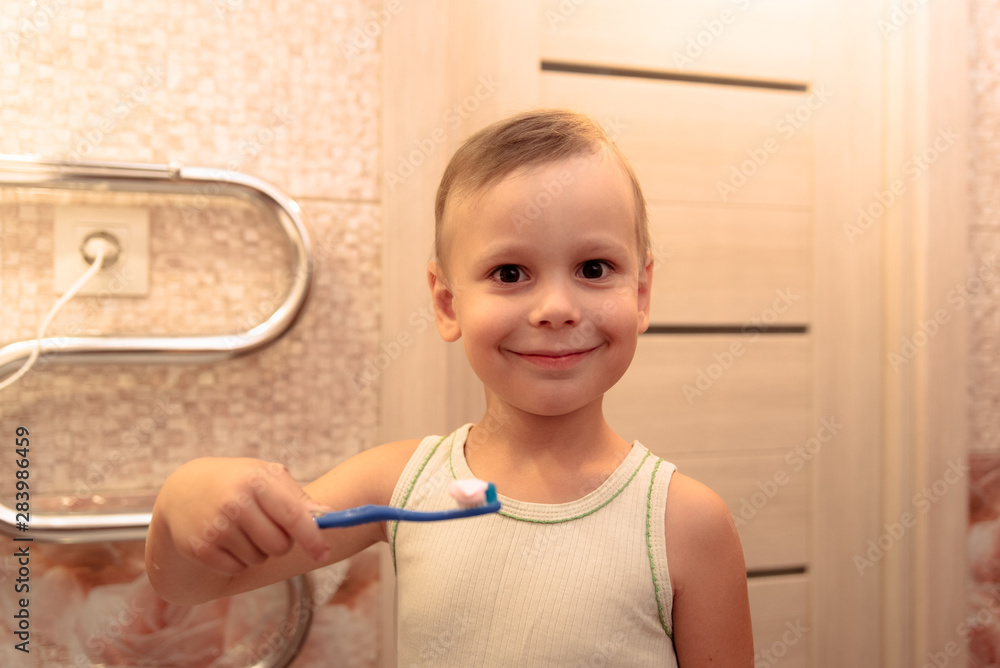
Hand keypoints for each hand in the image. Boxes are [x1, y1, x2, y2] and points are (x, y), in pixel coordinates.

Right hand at [154, 457, 330, 575]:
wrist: (184, 489)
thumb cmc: (238, 481)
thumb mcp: (266, 477)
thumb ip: (298, 496)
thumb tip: (329, 514)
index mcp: (256, 481)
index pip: (293, 516)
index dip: (312, 538)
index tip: (324, 553)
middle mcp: (234, 503)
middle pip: (279, 545)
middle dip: (282, 543)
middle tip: (270, 528)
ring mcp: (216, 527)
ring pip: (259, 559)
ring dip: (259, 551)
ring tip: (245, 530)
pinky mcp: (200, 548)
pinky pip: (237, 568)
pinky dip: (239, 561)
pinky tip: (228, 541)